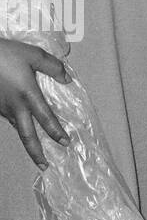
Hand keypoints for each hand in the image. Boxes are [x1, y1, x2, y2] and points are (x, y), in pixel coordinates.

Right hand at [0, 38, 69, 168]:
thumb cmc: (5, 54)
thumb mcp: (34, 55)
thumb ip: (52, 67)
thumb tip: (67, 79)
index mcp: (28, 95)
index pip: (46, 118)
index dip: (56, 132)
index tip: (65, 142)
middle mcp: (15, 107)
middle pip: (27, 135)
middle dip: (36, 153)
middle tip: (45, 165)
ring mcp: (2, 109)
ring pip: (17, 128)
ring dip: (27, 140)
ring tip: (36, 149)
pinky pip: (8, 118)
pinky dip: (17, 125)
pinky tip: (22, 123)